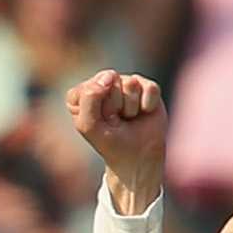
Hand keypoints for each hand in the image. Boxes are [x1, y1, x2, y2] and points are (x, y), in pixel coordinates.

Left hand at [66, 70, 165, 214]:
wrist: (137, 156)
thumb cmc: (109, 142)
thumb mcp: (89, 125)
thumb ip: (89, 97)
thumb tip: (110, 75)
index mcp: (83, 93)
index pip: (88, 88)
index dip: (95, 109)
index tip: (99, 123)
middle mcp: (104, 84)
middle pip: (110, 82)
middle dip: (114, 106)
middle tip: (115, 121)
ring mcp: (126, 83)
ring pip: (130, 84)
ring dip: (130, 107)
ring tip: (128, 117)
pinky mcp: (146, 86)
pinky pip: (149, 88)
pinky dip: (147, 105)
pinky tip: (144, 112)